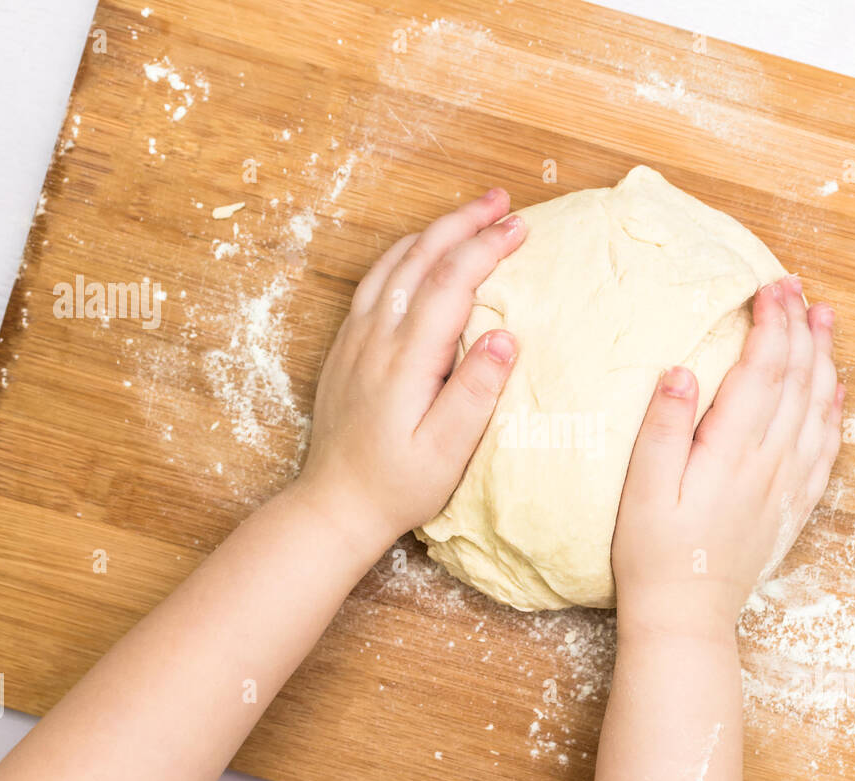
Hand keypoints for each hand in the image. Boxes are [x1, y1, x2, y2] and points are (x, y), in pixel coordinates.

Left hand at [295, 188, 526, 548]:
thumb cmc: (397, 485)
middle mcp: (376, 338)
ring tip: (470, 214)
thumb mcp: (447, 452)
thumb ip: (475, 393)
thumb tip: (505, 336)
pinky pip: (375, 282)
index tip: (520, 228)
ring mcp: (356, 339)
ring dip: (433, 232)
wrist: (334, 505)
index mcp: (405, 360)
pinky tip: (420, 251)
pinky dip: (405, 254)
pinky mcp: (347, 348)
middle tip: (502, 201)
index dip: (486, 249)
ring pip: (394, 264)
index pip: (451, 284)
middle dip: (463, 223)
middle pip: (420, 259)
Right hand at [611, 275, 842, 639]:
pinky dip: (836, 413)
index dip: (770, 324)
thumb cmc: (653, 554)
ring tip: (824, 320)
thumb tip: (682, 370)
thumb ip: (662, 429)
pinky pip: (827, 450)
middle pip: (797, 381)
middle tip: (796, 288)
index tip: (770, 287)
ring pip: (818, 408)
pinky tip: (836, 391)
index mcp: (730, 452)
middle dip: (799, 328)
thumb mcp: (640, 491)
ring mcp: (787, 485)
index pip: (762, 371)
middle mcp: (769, 463)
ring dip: (824, 359)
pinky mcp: (792, 506)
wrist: (686, 615)